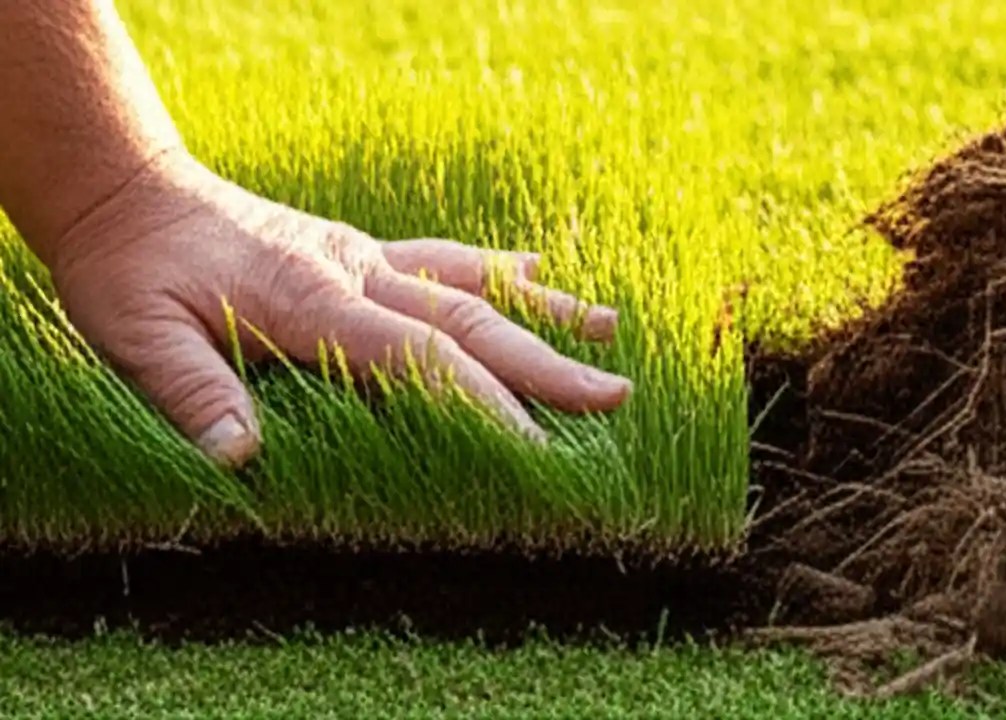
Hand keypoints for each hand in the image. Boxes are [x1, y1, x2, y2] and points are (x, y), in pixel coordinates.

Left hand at [44, 149, 631, 467]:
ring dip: (541, 310)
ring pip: (470, 284)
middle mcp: (355, 274)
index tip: (544, 443)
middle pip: (469, 321)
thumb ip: (191, 392)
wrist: (128, 192)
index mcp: (313, 303)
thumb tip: (242, 458)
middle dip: (545, 364)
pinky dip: (496, 271)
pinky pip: (443, 260)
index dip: (486, 402)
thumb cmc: (131, 270)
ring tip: (607, 328)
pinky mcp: (360, 253)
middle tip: (615, 394)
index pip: (421, 357)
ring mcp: (364, 258)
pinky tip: (537, 274)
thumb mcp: (137, 335)